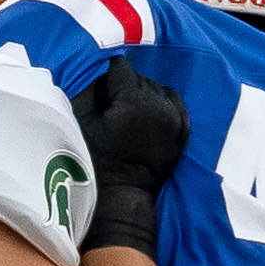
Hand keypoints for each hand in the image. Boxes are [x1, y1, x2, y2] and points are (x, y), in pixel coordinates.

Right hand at [73, 58, 190, 254]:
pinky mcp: (184, 130)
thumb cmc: (94, 162)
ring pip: (157, 89)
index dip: (107, 78)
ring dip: (144, 96)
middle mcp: (159, 103)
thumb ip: (89, 88)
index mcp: (132, 99)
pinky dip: (163, 105)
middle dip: (125, 88)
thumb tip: (99, 72)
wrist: (122, 199)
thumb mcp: (81, 122)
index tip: (101, 95)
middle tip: (113, 110)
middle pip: (140, 78)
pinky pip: (175, 103)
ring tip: (131, 116)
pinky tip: (149, 117)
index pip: (120, 67)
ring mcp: (175, 117)